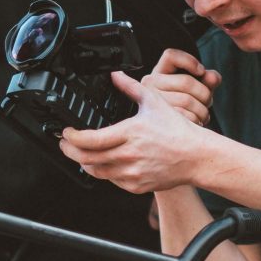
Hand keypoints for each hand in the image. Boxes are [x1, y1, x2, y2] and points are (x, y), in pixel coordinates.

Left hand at [61, 70, 206, 193]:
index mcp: (130, 133)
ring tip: (80, 153)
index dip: (72, 138)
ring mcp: (132, 173)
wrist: (196, 156)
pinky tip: (103, 163)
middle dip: (70, 151)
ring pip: (96, 171)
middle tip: (65, 143)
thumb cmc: (178, 130)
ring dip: (84, 162)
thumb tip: (115, 75)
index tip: (67, 132)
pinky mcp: (136, 186)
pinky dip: (103, 172)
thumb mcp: (154, 101)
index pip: (90, 140)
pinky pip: (111, 180)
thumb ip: (131, 87)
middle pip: (87, 158)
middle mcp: (128, 156)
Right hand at [140, 48, 220, 126]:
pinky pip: (185, 117)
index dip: (189, 61)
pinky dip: (197, 120)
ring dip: (203, 109)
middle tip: (208, 100)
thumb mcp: (198, 85)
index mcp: (160, 71)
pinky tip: (198, 121)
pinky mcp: (159, 119)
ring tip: (204, 113)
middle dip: (204, 92)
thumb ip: (208, 78)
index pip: (170, 56)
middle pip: (185, 81)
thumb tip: (213, 77)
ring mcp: (153, 102)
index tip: (201, 71)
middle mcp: (151, 84)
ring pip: (186, 100)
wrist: (174, 125)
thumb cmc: (186, 99)